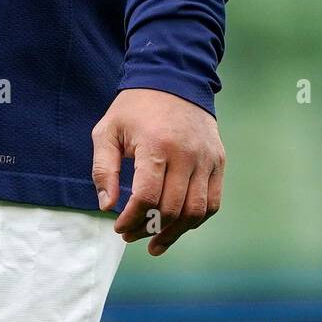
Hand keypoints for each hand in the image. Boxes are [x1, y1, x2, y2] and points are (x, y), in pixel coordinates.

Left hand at [91, 87, 225, 255]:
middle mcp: (186, 155)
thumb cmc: (135, 108)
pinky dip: (196, 220)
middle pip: (171, 209)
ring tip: (154, 242)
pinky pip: (212, 202)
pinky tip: (178, 227)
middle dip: (148, 229)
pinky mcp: (218, 161)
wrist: (173, 79)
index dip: (131, 219)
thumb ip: (103, 169)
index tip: (118, 227)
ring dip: (174, 233)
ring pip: (196, 212)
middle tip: (131, 235)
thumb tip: (108, 206)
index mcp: (156, 146)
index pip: (147, 197)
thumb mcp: (108, 130)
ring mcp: (206, 159)